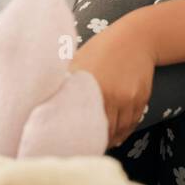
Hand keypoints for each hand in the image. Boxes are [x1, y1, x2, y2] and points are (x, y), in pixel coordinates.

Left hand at [69, 16, 158, 147]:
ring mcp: (128, 98)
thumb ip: (65, 84)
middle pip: (103, 131)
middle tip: (83, 146)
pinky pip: (132, 123)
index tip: (70, 142)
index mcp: (90, 87)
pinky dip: (123, 132)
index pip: (84, 123)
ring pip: (119, 130)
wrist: (135, 38)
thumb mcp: (78, 62)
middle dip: (94, 140)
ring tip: (98, 142)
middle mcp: (111, 95)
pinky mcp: (141, 99)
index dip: (79, 136)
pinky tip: (114, 135)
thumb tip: (42, 102)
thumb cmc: (101, 49)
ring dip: (110, 139)